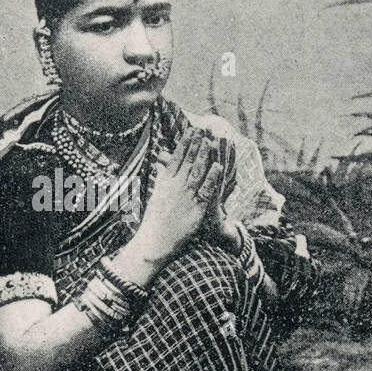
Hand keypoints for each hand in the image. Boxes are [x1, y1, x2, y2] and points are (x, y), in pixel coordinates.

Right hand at [133, 127, 223, 261]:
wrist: (154, 241)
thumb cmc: (155, 220)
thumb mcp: (157, 194)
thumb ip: (162, 178)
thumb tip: (162, 164)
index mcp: (165, 182)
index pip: (176, 158)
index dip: (185, 143)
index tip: (191, 131)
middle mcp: (174, 186)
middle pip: (187, 161)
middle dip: (196, 144)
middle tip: (203, 129)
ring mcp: (185, 197)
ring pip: (196, 172)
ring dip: (204, 156)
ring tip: (211, 141)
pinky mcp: (195, 208)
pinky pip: (205, 190)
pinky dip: (212, 178)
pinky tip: (217, 167)